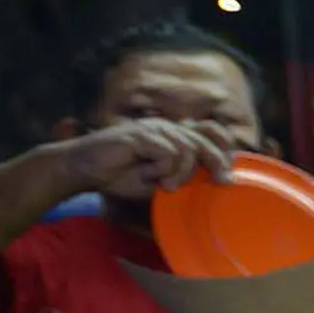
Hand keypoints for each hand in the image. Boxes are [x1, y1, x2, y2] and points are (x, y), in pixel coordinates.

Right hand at [48, 119, 240, 201]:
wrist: (83, 170)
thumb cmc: (120, 176)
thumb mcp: (158, 180)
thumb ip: (182, 176)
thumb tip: (213, 180)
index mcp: (173, 134)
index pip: (211, 130)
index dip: (225, 146)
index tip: (230, 170)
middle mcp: (167, 127)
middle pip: (206, 139)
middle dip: (217, 163)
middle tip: (221, 182)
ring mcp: (153, 128)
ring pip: (188, 149)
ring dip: (181, 172)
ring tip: (166, 185)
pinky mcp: (141, 135)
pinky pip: (169, 153)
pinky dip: (164, 169)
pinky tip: (151, 177)